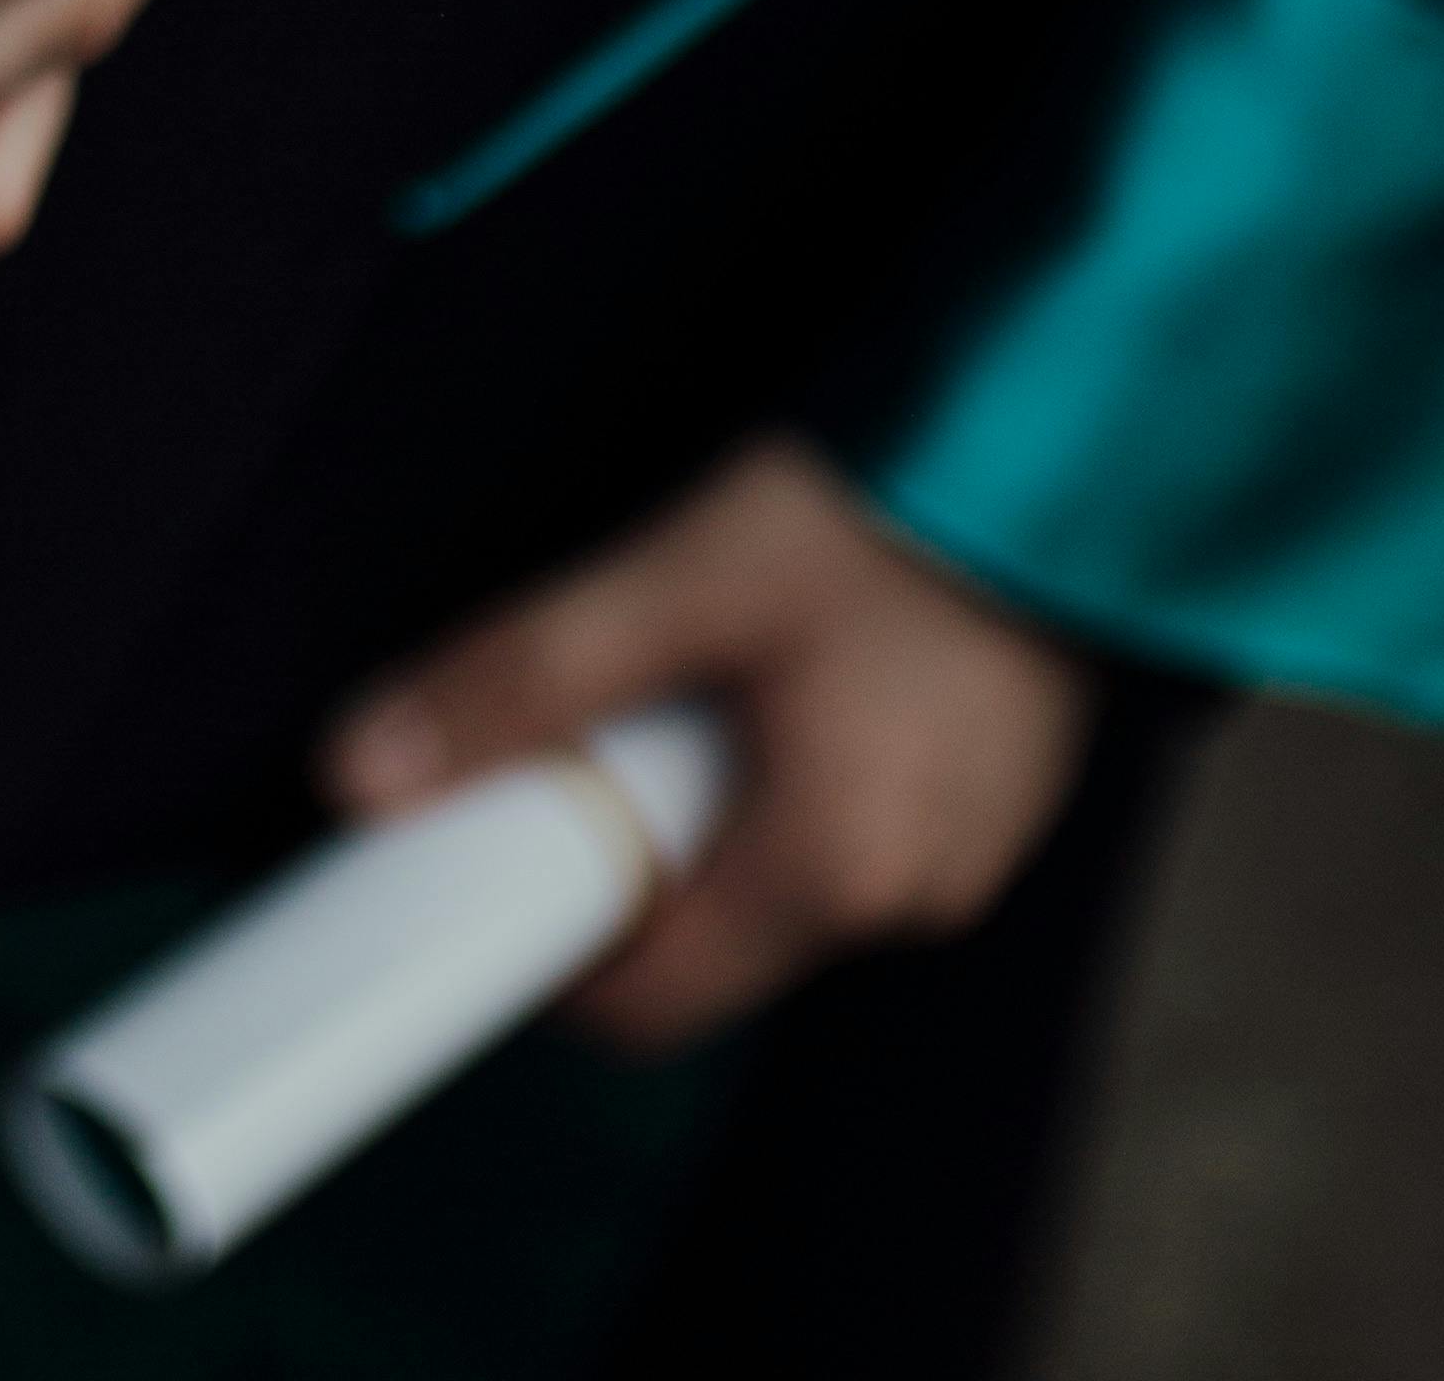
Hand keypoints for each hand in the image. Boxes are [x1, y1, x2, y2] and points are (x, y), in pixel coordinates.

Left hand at [320, 437, 1096, 1046]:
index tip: (484, 852)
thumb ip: (521, 679)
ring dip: (708, 787)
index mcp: (833, 874)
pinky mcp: (987, 792)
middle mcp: (912, 895)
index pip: (646, 1002)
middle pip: (707, 930)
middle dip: (629, 833)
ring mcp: (965, 850)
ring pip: (776, 867)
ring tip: (706, 651)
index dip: (543, 942)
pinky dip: (785, 759)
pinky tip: (783, 653)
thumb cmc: (893, 509)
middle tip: (604, 701)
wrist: (1074, 440)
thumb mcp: (678, 577)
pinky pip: (846, 816)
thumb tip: (369, 772)